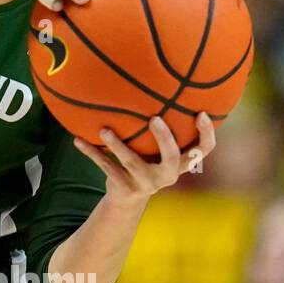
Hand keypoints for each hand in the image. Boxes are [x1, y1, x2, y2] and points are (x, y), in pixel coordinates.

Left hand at [73, 113, 216, 205]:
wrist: (127, 197)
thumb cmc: (146, 162)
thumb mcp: (158, 152)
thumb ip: (164, 130)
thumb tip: (158, 85)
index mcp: (180, 164)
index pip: (203, 150)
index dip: (206, 134)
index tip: (201, 113)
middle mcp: (167, 174)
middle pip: (170, 156)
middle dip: (164, 138)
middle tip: (154, 118)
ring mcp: (145, 183)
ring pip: (131, 161)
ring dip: (117, 145)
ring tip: (103, 129)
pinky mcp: (124, 187)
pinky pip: (105, 166)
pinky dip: (91, 152)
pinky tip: (77, 139)